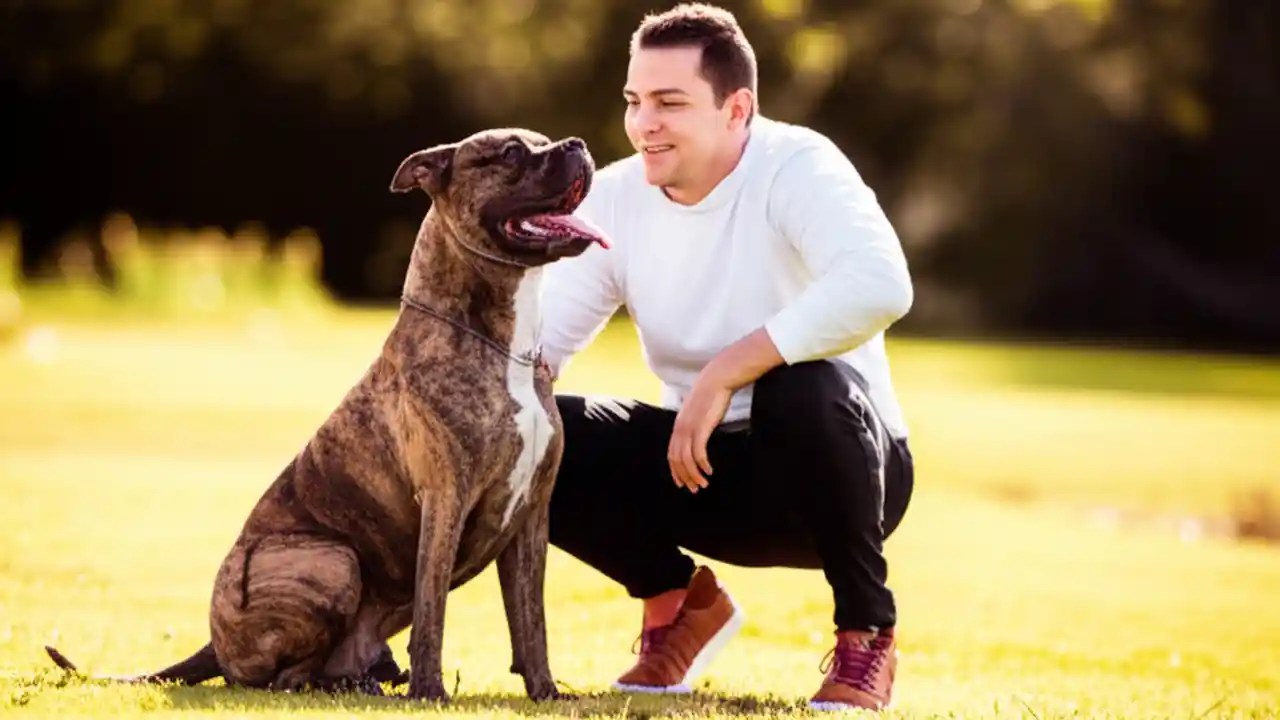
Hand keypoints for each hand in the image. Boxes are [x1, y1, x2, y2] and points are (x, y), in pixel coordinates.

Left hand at [667, 370, 732, 492]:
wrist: (717, 380)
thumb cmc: (711, 395)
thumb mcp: (698, 411)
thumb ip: (695, 423)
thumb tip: (699, 433)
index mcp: (678, 426)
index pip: (671, 454)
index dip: (675, 471)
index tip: (682, 483)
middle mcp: (680, 429)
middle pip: (677, 460)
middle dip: (685, 477)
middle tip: (694, 489)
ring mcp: (689, 429)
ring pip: (686, 460)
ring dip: (694, 475)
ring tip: (703, 484)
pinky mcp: (701, 428)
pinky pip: (698, 453)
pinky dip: (702, 465)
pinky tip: (709, 471)